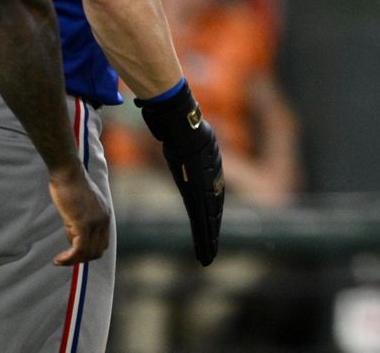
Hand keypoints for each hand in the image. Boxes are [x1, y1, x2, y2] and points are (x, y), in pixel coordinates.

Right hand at [47, 163, 111, 265]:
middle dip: (80, 258)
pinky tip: (58, 259)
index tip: (72, 254)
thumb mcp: (81, 205)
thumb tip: (74, 238)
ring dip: (73, 260)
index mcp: (105, 215)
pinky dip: (69, 258)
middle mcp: (104, 220)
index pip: (102, 244)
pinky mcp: (83, 223)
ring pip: (88, 252)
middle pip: (97, 251)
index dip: (88, 252)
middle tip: (64, 258)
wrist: (67, 172)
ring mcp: (95, 222)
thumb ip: (82, 220)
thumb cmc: (69, 186)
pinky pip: (79, 249)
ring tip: (59, 260)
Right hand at [136, 80, 224, 265]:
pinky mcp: (196, 191)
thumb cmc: (178, 123)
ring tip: (208, 257)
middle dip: (212, 232)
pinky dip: (204, 234)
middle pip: (212, 210)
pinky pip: (202, 217)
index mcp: (208, 167)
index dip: (211, 213)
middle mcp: (211, 178)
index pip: (211, 195)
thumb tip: (166, 128)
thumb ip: (180, 139)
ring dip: (209, 239)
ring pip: (209, 218)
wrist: (181, 123)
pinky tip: (206, 247)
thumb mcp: (184, 133)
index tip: (211, 227)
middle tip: (211, 252)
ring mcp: (205, 185)